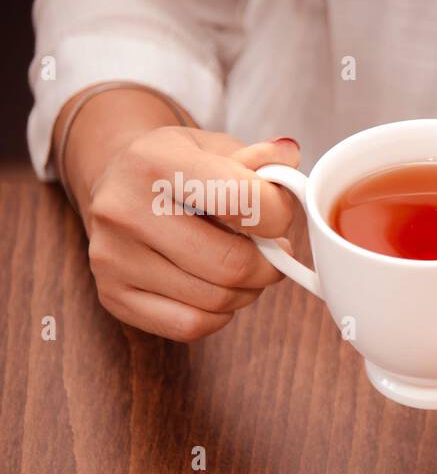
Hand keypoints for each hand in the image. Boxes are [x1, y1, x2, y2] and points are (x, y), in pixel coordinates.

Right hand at [79, 125, 301, 340]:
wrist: (117, 183)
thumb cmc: (179, 168)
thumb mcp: (216, 148)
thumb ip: (260, 159)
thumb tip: (289, 155)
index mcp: (155, 161)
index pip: (243, 200)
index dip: (279, 216)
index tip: (278, 218)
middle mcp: (124, 208)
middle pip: (232, 265)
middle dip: (268, 267)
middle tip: (271, 256)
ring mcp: (112, 256)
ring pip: (215, 300)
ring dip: (246, 292)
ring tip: (242, 269)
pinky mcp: (111, 295)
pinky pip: (190, 326)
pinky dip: (217, 315)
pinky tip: (214, 289)